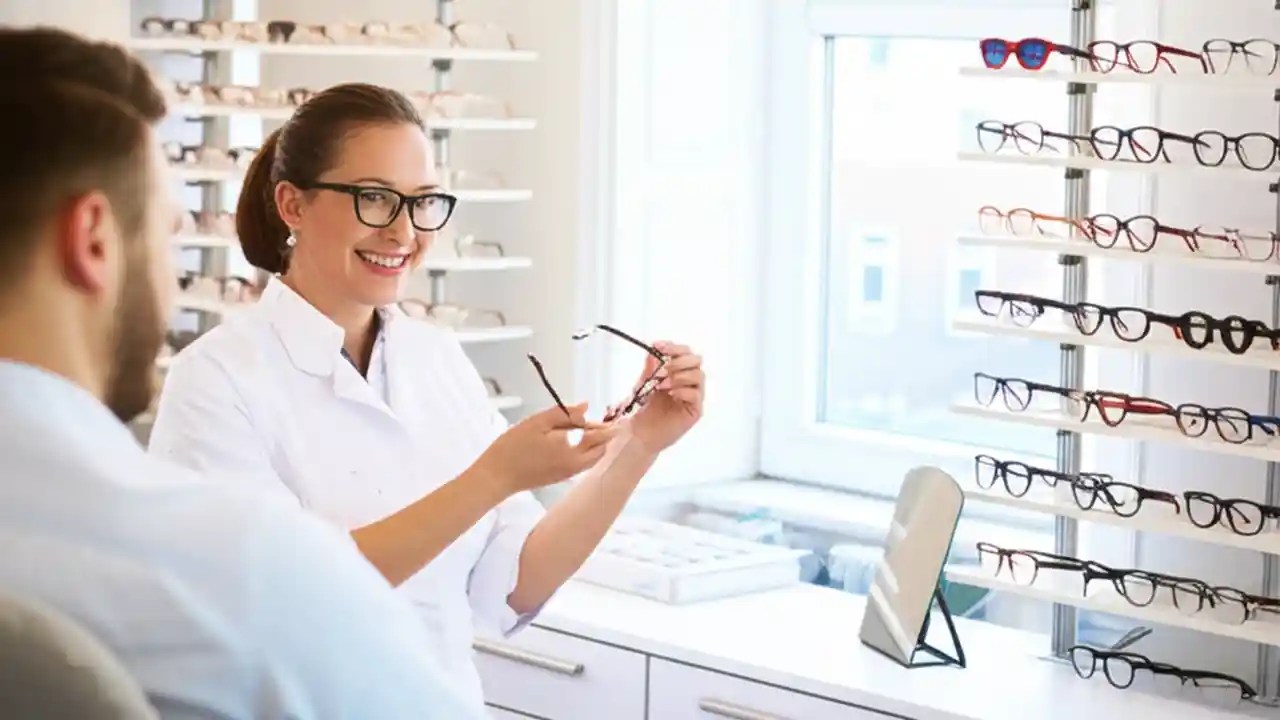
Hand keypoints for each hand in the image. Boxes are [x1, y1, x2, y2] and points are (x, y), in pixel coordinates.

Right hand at [474, 404, 618, 495]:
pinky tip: (574, 440)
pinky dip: (584, 451)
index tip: (614, 415)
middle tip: (603, 420)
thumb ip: (565, 413)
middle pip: (600, 452)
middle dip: (605, 437)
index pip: (600, 438)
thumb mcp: (538, 423)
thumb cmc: (514, 447)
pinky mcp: (558, 478)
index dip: (607, 425)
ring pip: (591, 459)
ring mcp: (567, 475)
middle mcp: (575, 467)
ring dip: (595, 444)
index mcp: (573, 454)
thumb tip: (586, 407)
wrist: (496, 476)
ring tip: (588, 427)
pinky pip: (580, 464)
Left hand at [627, 341, 703, 452]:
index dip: (675, 347)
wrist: (639, 432)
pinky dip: (683, 391)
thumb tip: (655, 347)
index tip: (659, 348)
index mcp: (678, 371)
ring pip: (699, 376)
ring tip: (661, 384)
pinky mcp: (695, 411)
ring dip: (680, 376)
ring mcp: (694, 396)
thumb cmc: (642, 408)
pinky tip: (671, 395)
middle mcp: (689, 382)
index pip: (685, 352)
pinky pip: (696, 395)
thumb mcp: (644, 381)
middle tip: (662, 370)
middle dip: (679, 361)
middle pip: (696, 360)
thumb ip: (651, 365)